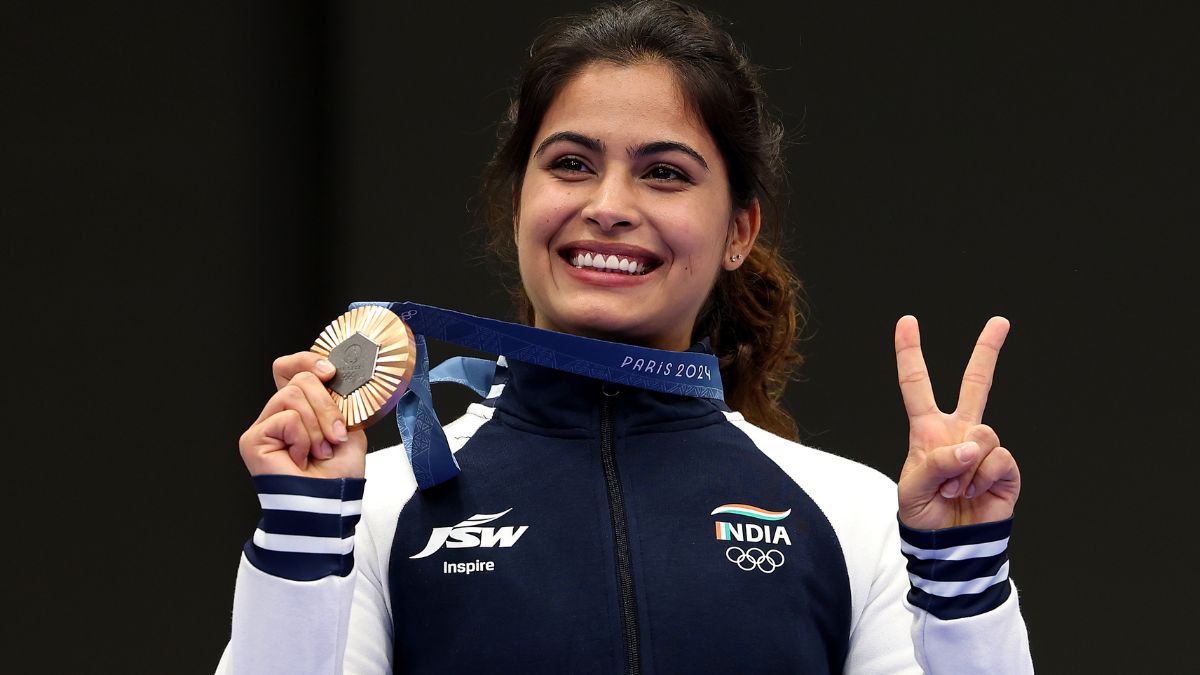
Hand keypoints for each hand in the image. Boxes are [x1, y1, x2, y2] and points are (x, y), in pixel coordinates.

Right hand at [238, 352, 367, 478]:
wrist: (331, 502)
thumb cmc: (338, 473)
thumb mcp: (348, 425)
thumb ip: (337, 399)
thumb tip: (333, 374)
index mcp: (299, 407)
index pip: (290, 367)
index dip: (308, 360)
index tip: (331, 372)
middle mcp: (277, 413)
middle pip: (300, 378)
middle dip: (327, 406)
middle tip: (335, 437)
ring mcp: (263, 425)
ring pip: (294, 395)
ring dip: (317, 425)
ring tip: (319, 451)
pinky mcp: (253, 439)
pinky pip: (286, 417)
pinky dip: (303, 438)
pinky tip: (300, 458)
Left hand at [895, 315, 1020, 529]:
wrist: (950, 545)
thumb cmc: (924, 514)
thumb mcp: (913, 489)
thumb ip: (935, 464)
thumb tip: (971, 448)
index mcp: (928, 430)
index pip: (917, 385)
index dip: (910, 353)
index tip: (907, 321)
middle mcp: (959, 432)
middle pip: (975, 384)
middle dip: (987, 351)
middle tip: (1000, 321)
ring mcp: (984, 449)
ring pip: (983, 434)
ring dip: (965, 468)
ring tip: (954, 490)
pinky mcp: (1005, 469)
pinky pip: (998, 459)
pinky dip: (983, 478)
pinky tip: (974, 493)